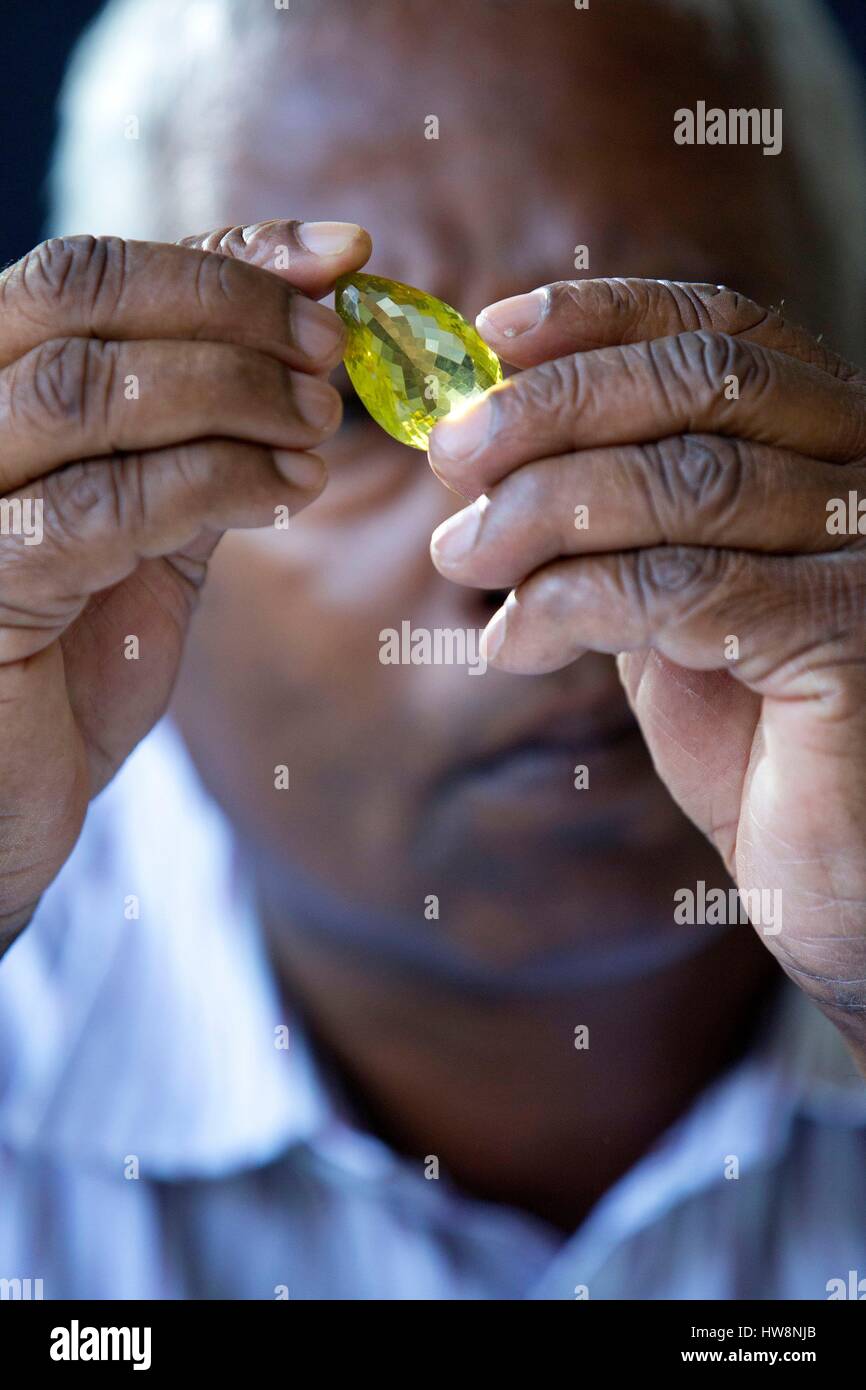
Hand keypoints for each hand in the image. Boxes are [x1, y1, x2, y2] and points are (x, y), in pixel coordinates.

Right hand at [0, 219, 370, 952]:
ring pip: (90, 389)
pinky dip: (212, 481)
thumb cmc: (68, 661)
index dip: (227, 254)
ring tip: (320, 425)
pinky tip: (287, 489)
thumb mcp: (144, 529)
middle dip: (231, 306)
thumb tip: (310, 338)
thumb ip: (198, 438)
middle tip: (332, 350)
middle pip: (79, 295)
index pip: (95, 273)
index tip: (344, 253)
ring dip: (233, 393)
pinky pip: (100, 505)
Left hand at [428, 278, 865, 1056]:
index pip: (720, 331)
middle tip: (450, 456)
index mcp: (829, 443)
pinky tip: (511, 642)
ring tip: (460, 558)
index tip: (490, 334)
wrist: (836, 872)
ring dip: (542, 510)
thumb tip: (482, 448)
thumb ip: (610, 521)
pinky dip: (571, 604)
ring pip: (686, 482)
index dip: (599, 317)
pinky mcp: (850, 636)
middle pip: (699, 385)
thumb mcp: (669, 602)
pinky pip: (684, 589)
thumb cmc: (753, 735)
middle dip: (550, 409)